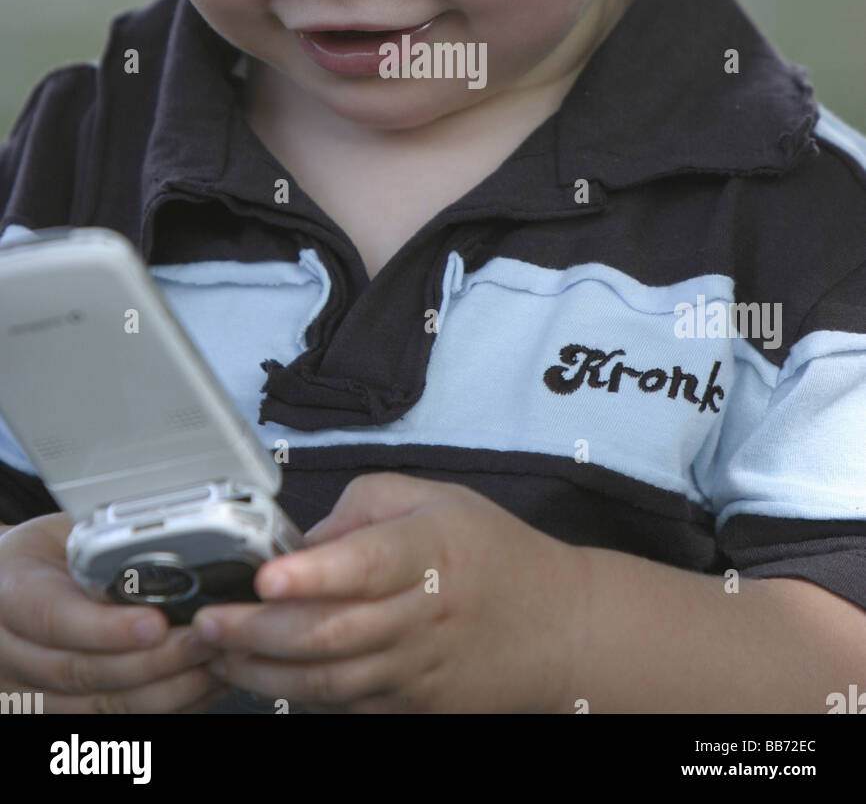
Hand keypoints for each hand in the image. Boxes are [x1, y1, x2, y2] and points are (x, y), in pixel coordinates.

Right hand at [0, 514, 230, 712]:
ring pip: (99, 705)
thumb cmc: (43, 554)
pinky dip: (164, 706)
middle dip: (150, 661)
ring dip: (163, 690)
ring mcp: (30, 690)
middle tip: (201, 641)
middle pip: (81, 671)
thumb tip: (166, 545)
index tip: (155, 622)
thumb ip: (101, 544)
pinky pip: (111, 721)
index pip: (53, 619)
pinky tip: (200, 686)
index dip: (106, 628)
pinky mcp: (57, 711)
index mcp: (11, 594)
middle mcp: (11, 652)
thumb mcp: (61, 532)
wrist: (13, 583)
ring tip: (211, 664)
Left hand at [191, 473, 586, 712]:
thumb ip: (364, 506)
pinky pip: (347, 707)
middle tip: (209, 621)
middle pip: (334, 632)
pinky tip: (264, 676)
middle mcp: (424, 614)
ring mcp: (419, 669)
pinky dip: (300, 695)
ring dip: (265, 671)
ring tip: (220, 652)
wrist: (559, 627)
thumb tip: (303, 542)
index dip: (314, 572)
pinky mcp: (414, 708)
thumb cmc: (491, 552)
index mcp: (432, 549)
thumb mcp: (438, 498)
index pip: (368, 562)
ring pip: (331, 681)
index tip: (266, 575)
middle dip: (260, 631)